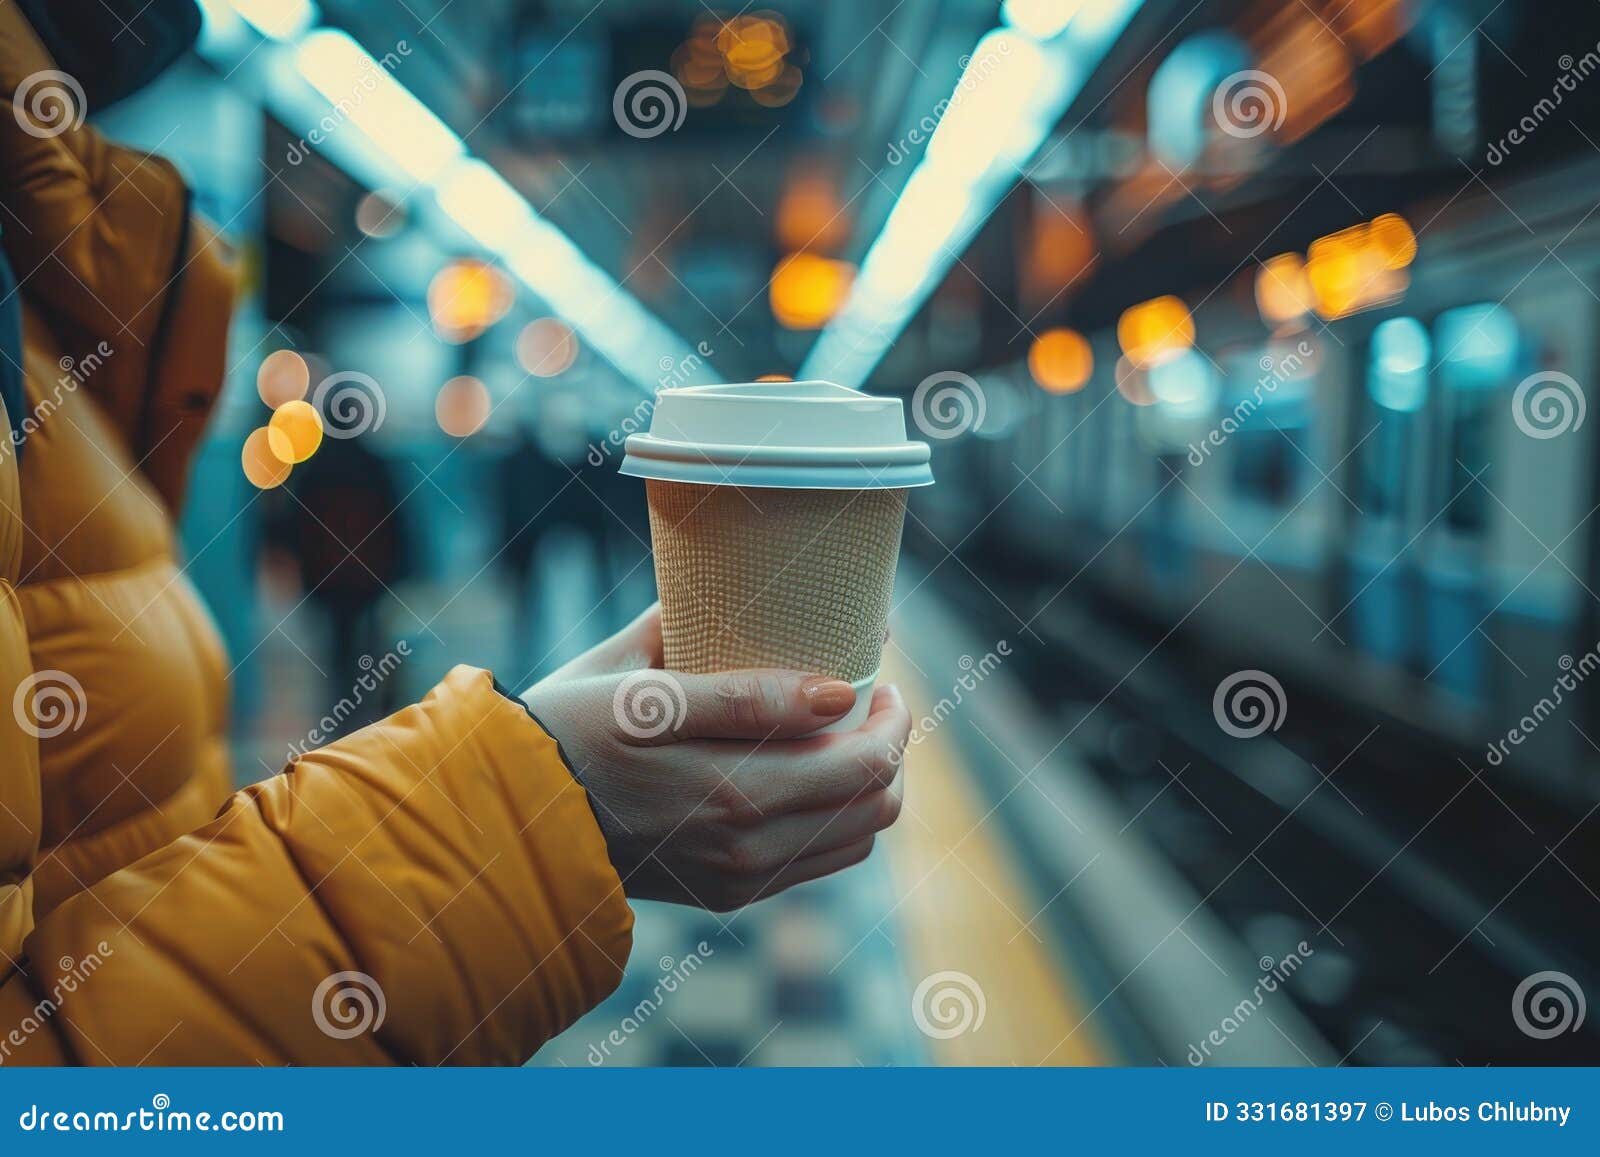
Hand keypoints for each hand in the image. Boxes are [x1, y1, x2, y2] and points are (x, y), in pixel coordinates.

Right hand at [519, 604, 910, 910]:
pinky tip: (820, 777)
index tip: (878, 675)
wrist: (514, 817)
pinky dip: (843, 819)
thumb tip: (832, 676)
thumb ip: (740, 678)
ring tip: (854, 736)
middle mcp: (745, 842)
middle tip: (877, 702)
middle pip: (874, 801)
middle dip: (892, 745)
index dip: (889, 713)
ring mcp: (741, 876)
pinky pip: (823, 861)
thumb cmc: (571, 727)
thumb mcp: (643, 685)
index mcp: (730, 787)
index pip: (861, 760)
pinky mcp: (731, 895)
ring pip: (859, 837)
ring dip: (874, 785)